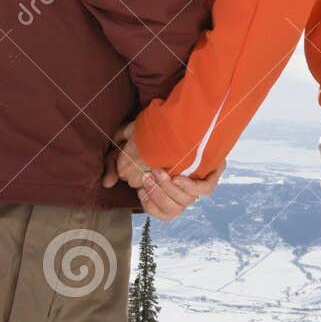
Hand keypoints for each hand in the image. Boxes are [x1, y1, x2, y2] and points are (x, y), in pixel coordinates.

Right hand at [101, 122, 223, 220]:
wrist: (184, 111)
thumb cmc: (153, 129)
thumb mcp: (127, 143)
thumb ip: (114, 163)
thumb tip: (108, 183)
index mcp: (166, 187)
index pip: (158, 209)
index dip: (149, 202)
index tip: (141, 187)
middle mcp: (184, 190)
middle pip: (171, 210)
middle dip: (157, 194)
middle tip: (149, 175)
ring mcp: (198, 182)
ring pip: (185, 203)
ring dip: (169, 190)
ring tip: (159, 172)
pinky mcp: (212, 173)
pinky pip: (204, 190)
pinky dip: (190, 187)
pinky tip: (178, 177)